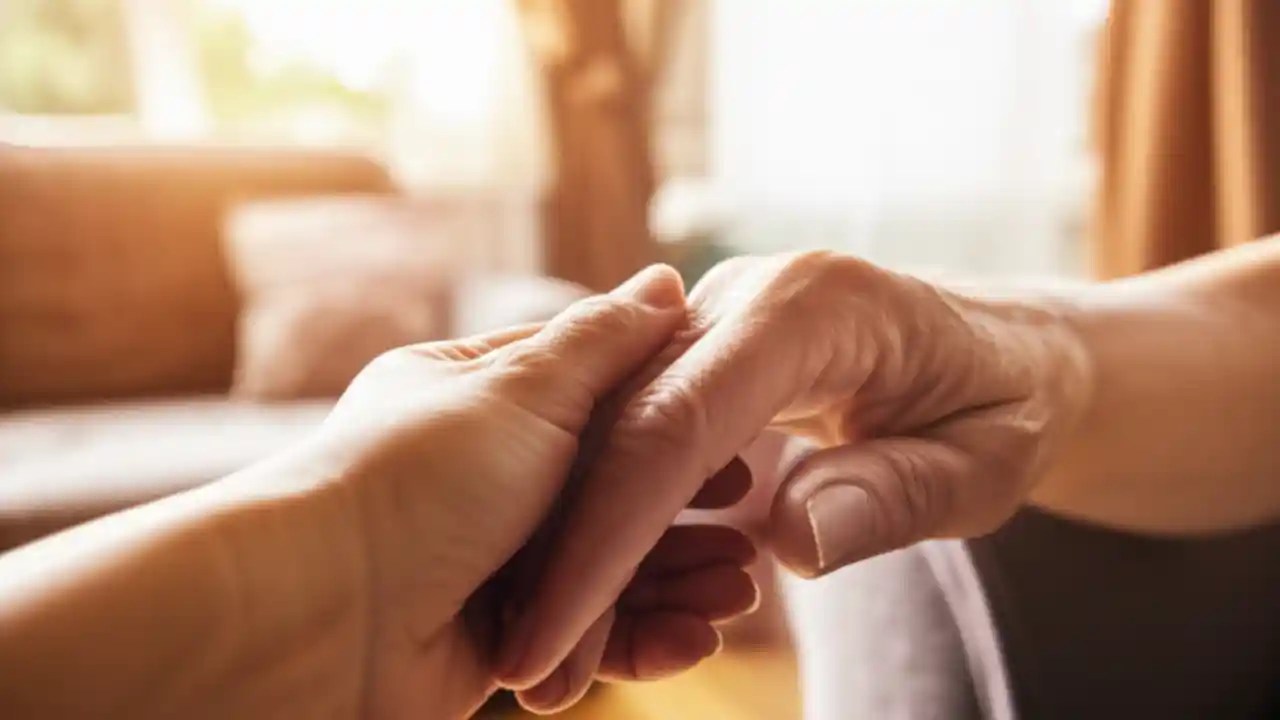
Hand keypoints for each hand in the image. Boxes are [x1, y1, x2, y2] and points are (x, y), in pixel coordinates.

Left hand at [315, 265, 757, 717]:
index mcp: (474, 396)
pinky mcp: (491, 638)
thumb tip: (666, 282)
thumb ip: (603, 342)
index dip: (669, 416)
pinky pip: (582, 634)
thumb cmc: (415, 481)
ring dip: (674, 582)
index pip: (594, 395)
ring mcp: (483, 559)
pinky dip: (638, 636)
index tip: (736, 436)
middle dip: (685, 517)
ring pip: (603, 569)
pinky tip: (693, 638)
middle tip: (748, 533)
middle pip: (608, 491)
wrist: (321, 617)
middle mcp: (479, 476)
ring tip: (736, 596)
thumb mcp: (523, 388)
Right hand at [496, 251, 1092, 688]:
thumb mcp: (985, 464)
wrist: (1007, 350)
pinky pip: (636, 432)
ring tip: (555, 653)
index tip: (556, 633)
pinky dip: (610, 515)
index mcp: (815, 307)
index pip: (681, 421)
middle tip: (533, 671)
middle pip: (622, 424)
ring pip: (610, 429)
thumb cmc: (1008, 403)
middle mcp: (745, 296)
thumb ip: (894, 494)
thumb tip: (787, 541)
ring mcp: (715, 320)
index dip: (609, 533)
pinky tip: (596, 595)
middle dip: (568, 550)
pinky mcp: (702, 356)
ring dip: (575, 540)